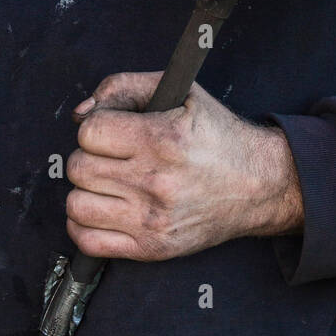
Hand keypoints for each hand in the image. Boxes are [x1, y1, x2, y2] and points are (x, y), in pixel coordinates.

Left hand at [65, 72, 303, 261]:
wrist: (258, 184)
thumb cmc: (217, 135)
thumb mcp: (180, 91)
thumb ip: (123, 87)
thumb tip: (80, 113)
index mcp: (162, 139)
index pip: (90, 132)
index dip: (95, 127)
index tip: (111, 130)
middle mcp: (156, 182)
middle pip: (79, 168)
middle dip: (88, 156)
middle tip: (110, 156)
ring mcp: (152, 220)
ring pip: (77, 206)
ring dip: (85, 191)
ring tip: (107, 183)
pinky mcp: (152, 248)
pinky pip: (90, 243)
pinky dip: (83, 226)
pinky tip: (102, 210)